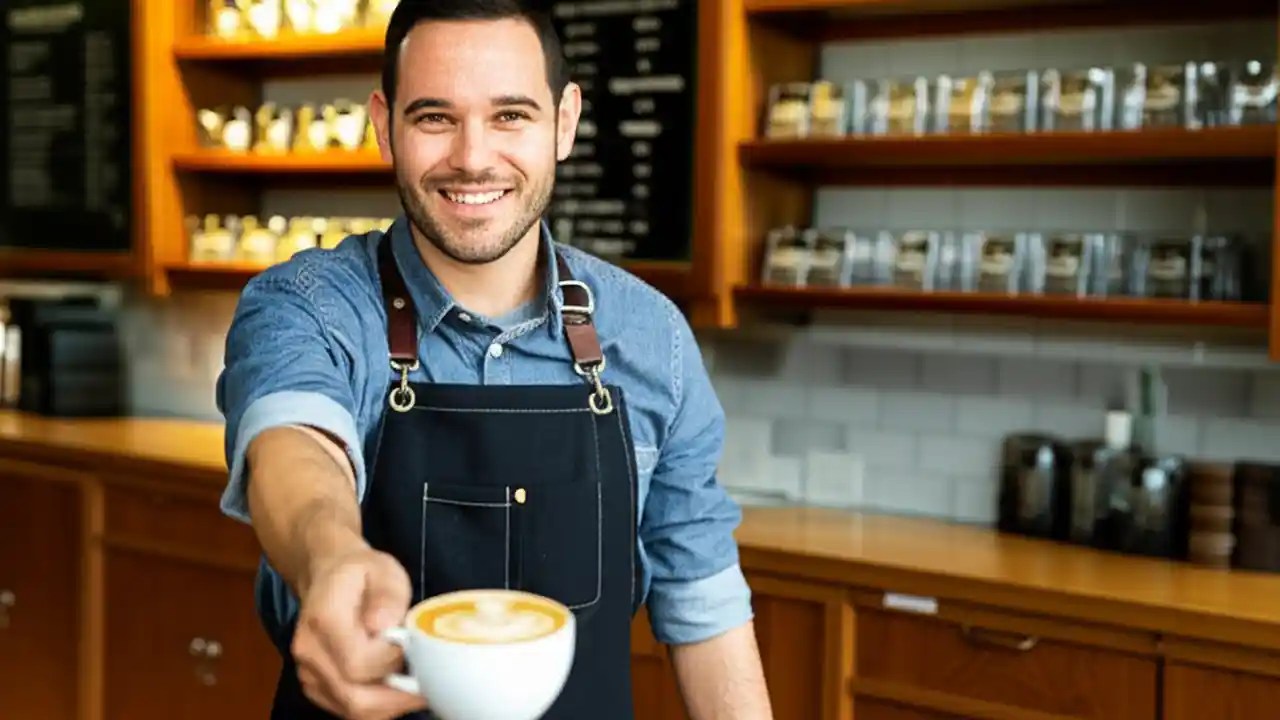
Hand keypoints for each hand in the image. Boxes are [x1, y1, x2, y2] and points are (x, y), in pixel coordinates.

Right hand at [292, 547, 427, 718]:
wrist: (329, 576)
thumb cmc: (361, 573)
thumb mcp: (383, 570)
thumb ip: (386, 596)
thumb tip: (384, 627)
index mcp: (324, 621)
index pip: (358, 663)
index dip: (391, 662)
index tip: (412, 647)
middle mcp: (310, 652)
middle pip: (353, 698)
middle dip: (396, 698)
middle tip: (427, 686)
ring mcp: (309, 673)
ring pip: (352, 711)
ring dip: (389, 706)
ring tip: (415, 688)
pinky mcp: (317, 686)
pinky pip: (347, 710)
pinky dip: (377, 707)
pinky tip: (396, 689)